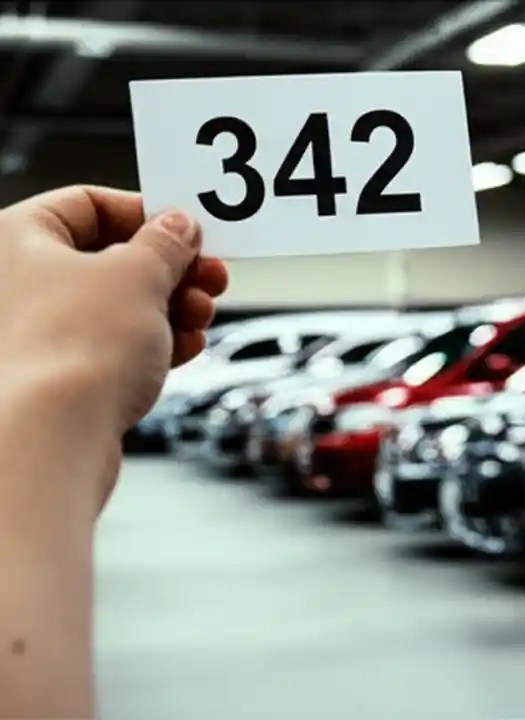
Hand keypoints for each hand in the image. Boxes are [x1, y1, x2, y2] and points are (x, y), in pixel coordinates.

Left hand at [0, 185, 228, 433]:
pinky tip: (183, 349)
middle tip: (209, 277)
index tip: (188, 231)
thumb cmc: (74, 349)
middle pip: (107, 257)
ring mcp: (27, 332)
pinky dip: (148, 343)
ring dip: (169, 308)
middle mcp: (11, 281)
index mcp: (14, 237)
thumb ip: (167, 241)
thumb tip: (177, 225)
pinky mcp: (49, 376)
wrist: (49, 439)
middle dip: (170, 270)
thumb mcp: (141, 273)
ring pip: (112, 304)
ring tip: (200, 318)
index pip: (89, 203)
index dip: (147, 214)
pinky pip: (106, 345)